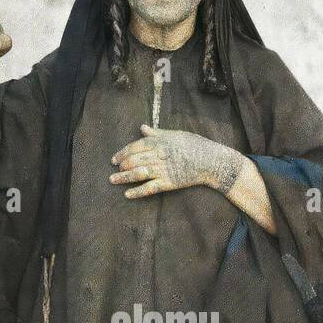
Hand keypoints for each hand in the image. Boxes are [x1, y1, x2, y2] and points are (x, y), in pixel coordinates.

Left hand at [110, 125, 243, 197]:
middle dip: (121, 165)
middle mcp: (157, 156)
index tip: (114, 158)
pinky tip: (127, 195)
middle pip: (133, 160)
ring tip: (113, 180)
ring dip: (123, 178)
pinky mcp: (167, 183)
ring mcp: (162, 170)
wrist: (210, 161)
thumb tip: (142, 128)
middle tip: (115, 169)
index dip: (122, 153)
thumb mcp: (174, 134)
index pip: (134, 147)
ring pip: (137, 174)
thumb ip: (156, 133)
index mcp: (158, 142)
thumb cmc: (194, 145)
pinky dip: (136, 192)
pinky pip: (148, 188)